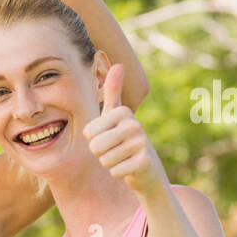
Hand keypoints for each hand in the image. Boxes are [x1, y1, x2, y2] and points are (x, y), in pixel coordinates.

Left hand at [84, 64, 168, 198]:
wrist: (147, 168)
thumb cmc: (124, 139)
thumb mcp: (116, 115)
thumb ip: (114, 91)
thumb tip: (119, 63)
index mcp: (122, 112)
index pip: (88, 133)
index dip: (94, 140)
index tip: (109, 137)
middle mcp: (134, 124)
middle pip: (95, 147)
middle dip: (101, 154)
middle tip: (115, 150)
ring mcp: (141, 143)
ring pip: (104, 160)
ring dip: (110, 163)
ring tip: (123, 158)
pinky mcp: (145, 162)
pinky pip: (115, 171)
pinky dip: (119, 173)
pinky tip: (130, 168)